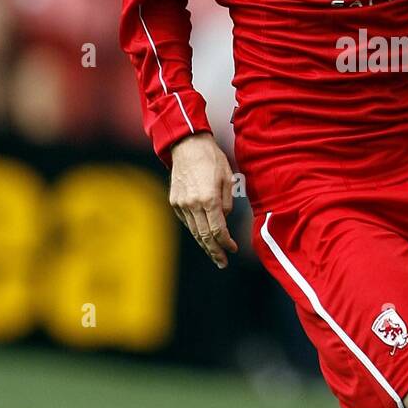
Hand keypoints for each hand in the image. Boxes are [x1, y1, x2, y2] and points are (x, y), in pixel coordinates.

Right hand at [169, 133, 238, 268]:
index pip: (218, 230)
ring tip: (214, 254)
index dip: (226, 243)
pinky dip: (195, 230)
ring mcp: (181, 203)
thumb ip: (227, 203)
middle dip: (214, 251)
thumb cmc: (211, 158)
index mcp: (208, 198)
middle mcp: (192, 204)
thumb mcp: (227, 178)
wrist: (187, 145)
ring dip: (204, 244)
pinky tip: (202, 235)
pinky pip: (186, 221)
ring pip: (193, 231)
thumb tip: (224, 220)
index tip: (233, 248)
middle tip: (222, 262)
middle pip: (204, 236)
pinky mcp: (174, 201)